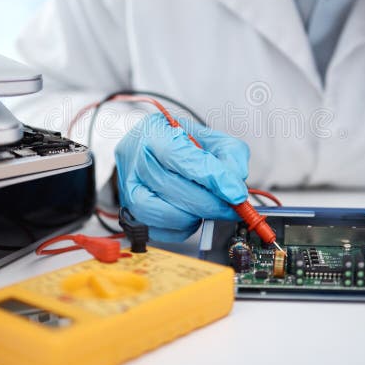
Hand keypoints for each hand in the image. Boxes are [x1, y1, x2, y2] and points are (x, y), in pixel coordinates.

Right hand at [115, 113, 249, 241]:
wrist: (146, 150)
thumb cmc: (177, 143)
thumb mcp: (208, 136)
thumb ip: (228, 154)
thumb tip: (235, 182)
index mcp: (154, 133)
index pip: (182, 157)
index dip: (212, 177)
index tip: (235, 192)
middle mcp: (135, 160)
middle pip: (174, 188)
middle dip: (211, 202)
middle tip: (232, 206)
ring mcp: (128, 189)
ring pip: (164, 213)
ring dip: (195, 216)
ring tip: (209, 207)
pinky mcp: (130, 213)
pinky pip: (161, 231)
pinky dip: (183, 227)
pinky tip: (191, 214)